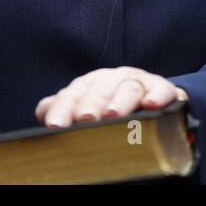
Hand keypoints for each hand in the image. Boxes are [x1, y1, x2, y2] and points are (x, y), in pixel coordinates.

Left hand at [35, 67, 187, 128]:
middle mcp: (110, 80)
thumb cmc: (111, 105)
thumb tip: (44, 114)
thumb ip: (64, 109)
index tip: (54, 125)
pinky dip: (157, 95)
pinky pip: (162, 89)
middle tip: (84, 119)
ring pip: (128, 88)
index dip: (62, 109)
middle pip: (98, 90)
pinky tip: (151, 105)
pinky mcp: (161, 88)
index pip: (71, 96)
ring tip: (114, 115)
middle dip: (90, 104)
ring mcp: (137, 82)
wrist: (151, 98)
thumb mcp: (86, 107)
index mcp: (88, 85)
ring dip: (120, 101)